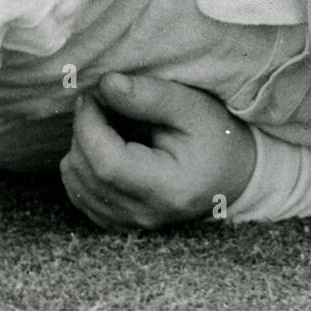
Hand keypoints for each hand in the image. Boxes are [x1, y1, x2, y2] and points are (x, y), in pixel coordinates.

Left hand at [60, 73, 255, 231]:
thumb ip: (149, 95)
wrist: (235, 175)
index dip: (88, 125)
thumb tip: (105, 85)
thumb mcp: (193, 107)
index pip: (106, 163)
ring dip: (82, 147)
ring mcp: (130, 224)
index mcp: (168, 189)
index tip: (94, 95)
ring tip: (110, 126)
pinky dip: (84, 166)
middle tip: (105, 103)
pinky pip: (80, 194)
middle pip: (85, 172)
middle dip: (84, 130)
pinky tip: (108, 148)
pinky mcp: (119, 224)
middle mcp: (145, 215)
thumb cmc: (218, 137)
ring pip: (75, 183)